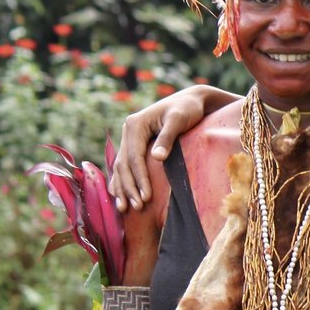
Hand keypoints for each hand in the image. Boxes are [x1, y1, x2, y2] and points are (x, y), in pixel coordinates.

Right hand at [108, 86, 223, 211]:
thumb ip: (167, 138)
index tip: (146, 197)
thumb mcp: (179, 120)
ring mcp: (129, 138)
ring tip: (124, 209)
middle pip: (124, 165)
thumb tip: (157, 157)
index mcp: (135, 124)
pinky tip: (120, 197)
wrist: (190, 101)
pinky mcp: (134, 145)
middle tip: (137, 207)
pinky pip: (124, 166)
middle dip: (129, 187)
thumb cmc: (187, 109)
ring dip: (122, 188)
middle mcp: (128, 131)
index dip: (139, 178)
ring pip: (120, 167)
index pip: (134, 157)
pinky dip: (121, 182)